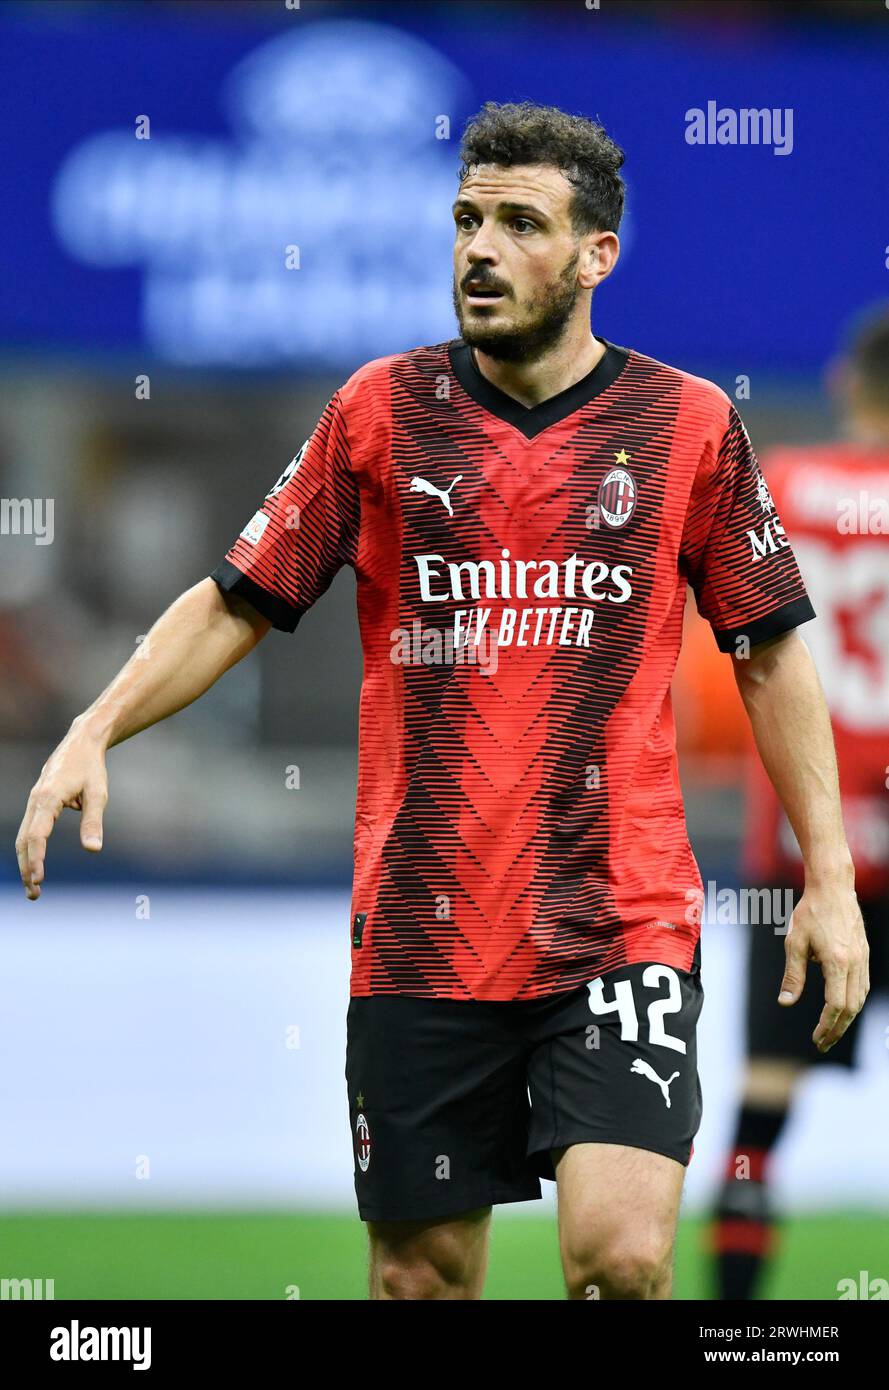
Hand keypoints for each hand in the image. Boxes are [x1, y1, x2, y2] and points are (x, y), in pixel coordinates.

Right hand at [15, 719, 108, 899]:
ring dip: (26, 861)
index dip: (36, 860)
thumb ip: (93, 822)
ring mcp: (34, 801)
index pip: (37, 836)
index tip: (39, 880)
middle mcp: (35, 801)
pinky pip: (29, 829)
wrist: (82, 742)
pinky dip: (29, 849)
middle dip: (26, 868)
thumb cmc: (91, 768)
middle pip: (24, 840)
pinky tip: (35, 864)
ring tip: (34, 886)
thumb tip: (93, 850)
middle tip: (35, 894)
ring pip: (23, 836)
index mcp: (48, 799)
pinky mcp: (37, 802)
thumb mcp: (98, 794)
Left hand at [777, 882, 869, 1051]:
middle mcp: (855, 963)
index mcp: (837, 962)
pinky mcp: (864, 955)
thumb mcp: (794, 943)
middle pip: (850, 1008)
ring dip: (846, 1019)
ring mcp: (863, 959)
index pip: (836, 1005)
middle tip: (822, 1044)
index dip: (826, 1026)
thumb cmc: (810, 913)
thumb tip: (785, 1002)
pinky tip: (841, 1009)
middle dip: (837, 1030)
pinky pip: (862, 987)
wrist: (833, 889)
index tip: (816, 1039)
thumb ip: (793, 975)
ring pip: (859, 999)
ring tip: (830, 1031)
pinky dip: (852, 1003)